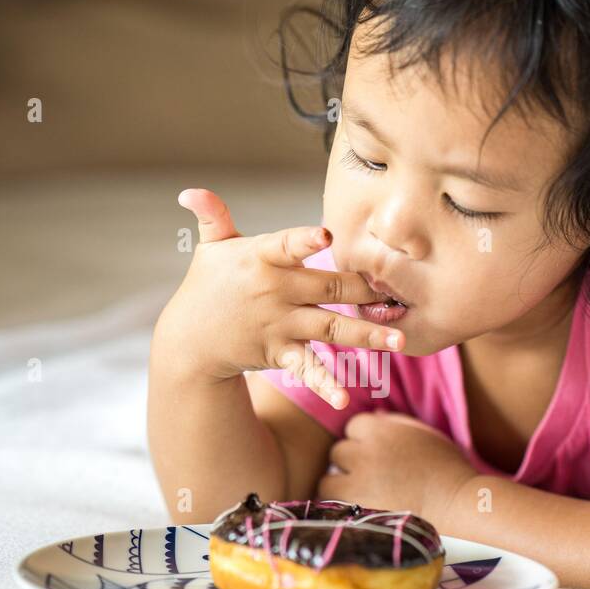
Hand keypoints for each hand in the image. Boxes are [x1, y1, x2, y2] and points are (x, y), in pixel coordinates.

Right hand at [156, 188, 403, 407]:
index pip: (286, 246)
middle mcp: (275, 292)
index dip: (305, 240)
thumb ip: (213, 216)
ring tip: (400, 342)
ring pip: (331, 328)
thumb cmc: (207, 285)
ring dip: (367, 335)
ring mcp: (280, 325)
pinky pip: (308, 369)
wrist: (190, 341)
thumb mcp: (210, 247)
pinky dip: (325, 384)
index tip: (326, 236)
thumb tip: (190, 190)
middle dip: (365, 290)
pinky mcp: (280, 353)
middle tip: (400, 293)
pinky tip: (345, 398)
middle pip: (328, 287)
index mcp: (262, 259)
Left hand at [316, 411, 475, 521]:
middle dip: (349, 463)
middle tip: (369, 478)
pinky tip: (362, 513)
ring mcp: (359, 483)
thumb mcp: (425, 435)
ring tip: (361, 498)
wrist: (460, 505)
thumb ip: (396, 423)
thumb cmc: (449, 469)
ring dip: (340, 488)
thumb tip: (373, 416)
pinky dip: (343, 509)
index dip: (363, 441)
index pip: (354, 427)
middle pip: (338, 452)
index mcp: (382, 430)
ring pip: (327, 481)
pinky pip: (334, 507)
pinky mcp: (359, 510)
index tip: (376, 455)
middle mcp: (366, 453)